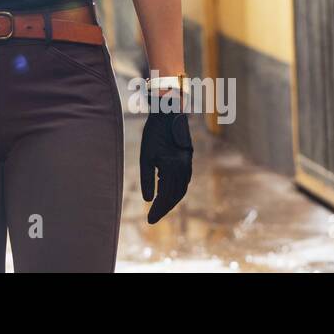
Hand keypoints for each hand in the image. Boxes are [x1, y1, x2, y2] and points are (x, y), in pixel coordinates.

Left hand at [138, 99, 193, 223]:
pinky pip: (183, 181)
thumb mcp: (146, 155)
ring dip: (170, 201)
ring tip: (159, 210)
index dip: (158, 210)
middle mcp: (184, 168)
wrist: (169, 112)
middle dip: (164, 209)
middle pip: (175, 196)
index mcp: (173, 167)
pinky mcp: (186, 160)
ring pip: (181, 190)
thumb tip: (148, 200)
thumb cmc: (154, 132)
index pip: (166, 196)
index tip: (149, 221)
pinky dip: (175, 191)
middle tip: (152, 219)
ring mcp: (187, 164)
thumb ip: (147, 178)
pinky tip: (167, 195)